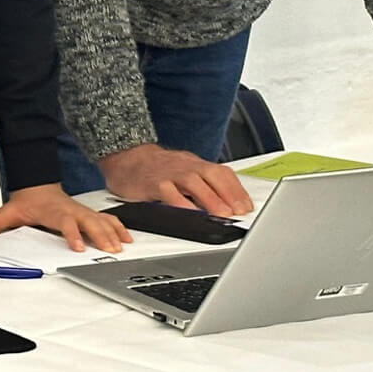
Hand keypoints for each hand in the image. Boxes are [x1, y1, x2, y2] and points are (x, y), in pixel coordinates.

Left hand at [0, 183, 132, 251]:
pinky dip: (118, 228)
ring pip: (101, 221)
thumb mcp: (8, 212)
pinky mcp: (88, 213)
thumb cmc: (28, 202)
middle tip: (110, 250)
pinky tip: (127, 238)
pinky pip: (107, 219)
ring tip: (121, 247)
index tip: (79, 247)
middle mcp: (71, 211)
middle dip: (101, 236)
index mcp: (55, 212)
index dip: (73, 235)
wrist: (38, 186)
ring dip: (112, 234)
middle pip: (89, 223)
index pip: (66, 223)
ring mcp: (82, 212)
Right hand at [97, 143, 253, 215]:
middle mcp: (185, 166)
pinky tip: (189, 214)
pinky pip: (168, 192)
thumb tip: (225, 203)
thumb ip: (202, 185)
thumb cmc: (156, 168)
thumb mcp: (183, 171)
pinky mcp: (152, 183)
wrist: (126, 157)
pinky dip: (180, 204)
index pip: (221, 173)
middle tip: (239, 211)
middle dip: (228, 193)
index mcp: (195, 164)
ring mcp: (169, 173)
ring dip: (210, 199)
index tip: (247, 206)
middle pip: (212, 175)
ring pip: (193, 182)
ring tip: (222, 214)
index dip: (237, 189)